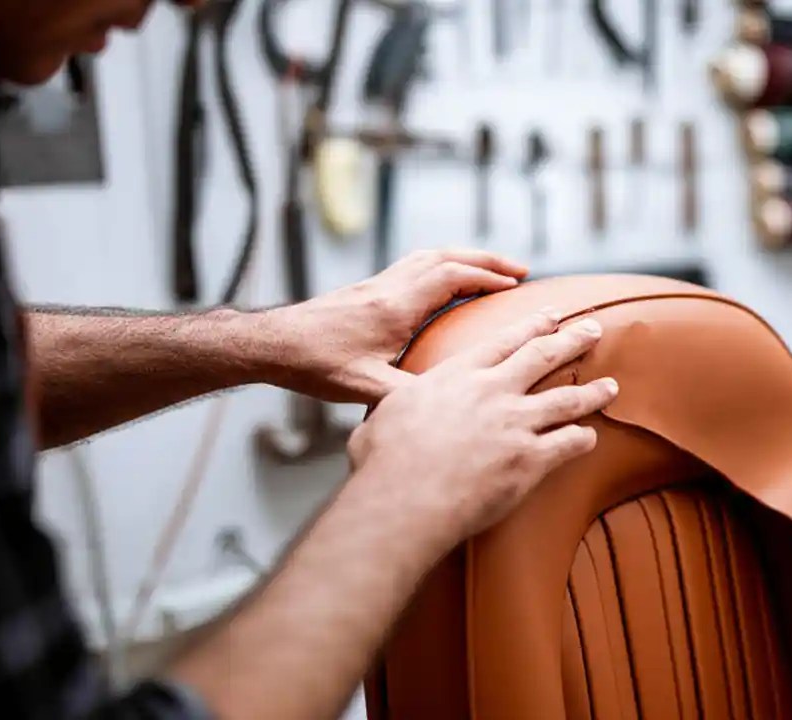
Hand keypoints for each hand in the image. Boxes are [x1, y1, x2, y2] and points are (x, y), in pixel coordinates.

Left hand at [258, 249, 528, 402]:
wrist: (273, 344)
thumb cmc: (315, 365)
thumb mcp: (365, 389)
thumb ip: (406, 397)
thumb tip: (446, 411)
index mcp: (396, 307)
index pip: (452, 278)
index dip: (488, 277)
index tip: (517, 283)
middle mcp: (389, 288)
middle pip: (446, 257)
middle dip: (486, 260)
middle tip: (519, 269)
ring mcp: (376, 285)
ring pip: (429, 257)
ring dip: (464, 258)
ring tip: (490, 269)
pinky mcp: (366, 290)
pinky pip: (413, 266)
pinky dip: (440, 266)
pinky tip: (444, 283)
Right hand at [347, 308, 618, 547]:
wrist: (405, 499)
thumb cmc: (383, 462)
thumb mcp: (384, 415)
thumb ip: (397, 405)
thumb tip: (381, 412)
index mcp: (458, 375)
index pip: (506, 341)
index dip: (534, 325)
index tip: (553, 315)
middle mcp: (493, 391)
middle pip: (544, 356)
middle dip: (574, 340)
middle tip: (594, 330)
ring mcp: (516, 424)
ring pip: (568, 398)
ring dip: (593, 391)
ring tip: (612, 385)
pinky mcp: (530, 460)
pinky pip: (569, 444)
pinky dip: (584, 439)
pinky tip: (591, 438)